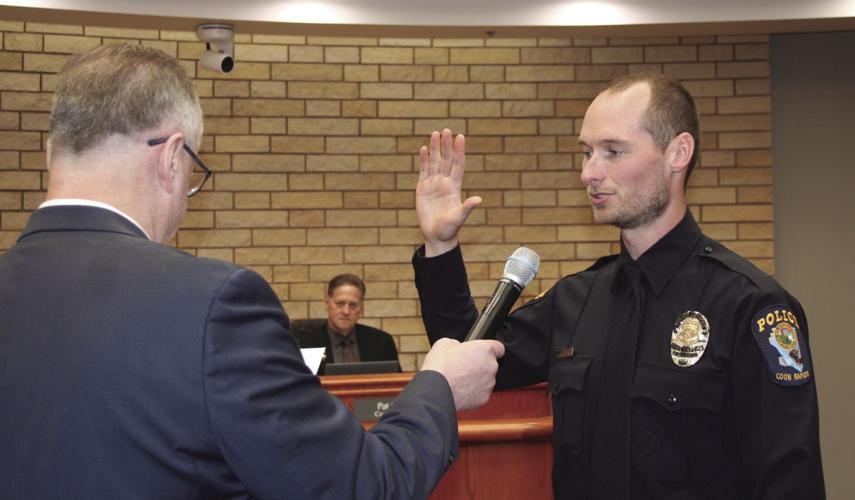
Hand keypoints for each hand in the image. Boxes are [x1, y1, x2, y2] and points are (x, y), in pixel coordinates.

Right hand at [417, 129, 481, 256]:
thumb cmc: (449, 228)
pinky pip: (424, 171)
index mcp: (454, 187)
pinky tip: (425, 148)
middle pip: (446, 160)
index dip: (459, 151)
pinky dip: (424, 160)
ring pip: (435, 162)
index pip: (457, 165)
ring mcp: (433, 184)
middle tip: (447, 130)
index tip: (460, 137)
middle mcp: (445, 182)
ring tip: (436, 134)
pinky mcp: (422, 188)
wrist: (436, 235)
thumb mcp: (459, 218)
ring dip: (436, 148)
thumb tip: (478, 199)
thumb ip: (467, 207)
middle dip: (446, 145)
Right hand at [420, 337, 504, 410]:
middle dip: (479, 365)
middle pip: (490, 364)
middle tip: (463, 366)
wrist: (436, 389)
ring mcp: (489, 384)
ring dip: (476, 379)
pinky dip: (472, 392)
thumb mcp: (445, 343)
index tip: (481, 352)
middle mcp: (491, 366)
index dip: (489, 349)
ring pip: (486, 380)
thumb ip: (458, 344)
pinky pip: (480, 393)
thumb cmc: (440, 366)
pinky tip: (459, 389)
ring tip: (458, 379)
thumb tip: (458, 348)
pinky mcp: (484, 398)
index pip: (499, 347)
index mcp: (485, 350)